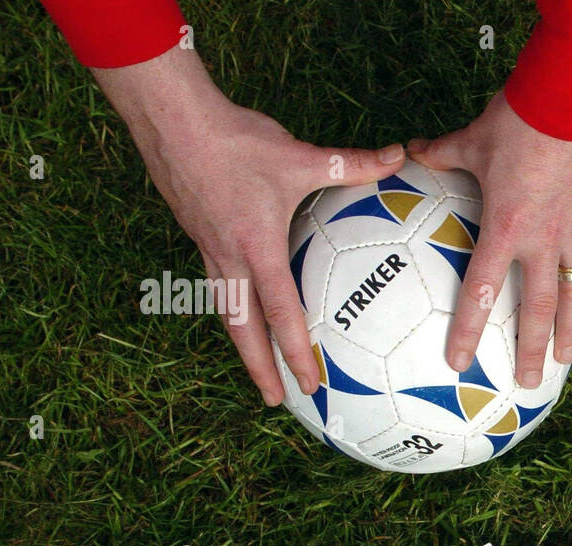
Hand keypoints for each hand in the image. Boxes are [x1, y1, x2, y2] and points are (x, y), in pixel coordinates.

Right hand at [94, 46, 405, 405]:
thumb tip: (399, 156)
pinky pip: (218, 286)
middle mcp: (228, 258)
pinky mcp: (199, 238)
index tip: (309, 383)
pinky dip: (233, 312)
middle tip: (274, 401)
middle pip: (242, 330)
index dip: (296, 352)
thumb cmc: (236, 139)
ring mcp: (209, 250)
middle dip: (259, 369)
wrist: (172, 119)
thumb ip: (352, 163)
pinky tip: (245, 317)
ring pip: (226, 312)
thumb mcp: (300, 155)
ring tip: (257, 373)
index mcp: (256, 246)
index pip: (281, 313)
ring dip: (242, 347)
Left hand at [408, 90, 571, 386]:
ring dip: (567, 334)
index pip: (482, 292)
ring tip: (563, 363)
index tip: (458, 362)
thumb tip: (411, 153)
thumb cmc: (523, 117)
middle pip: (535, 310)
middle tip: (525, 383)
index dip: (468, 331)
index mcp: (505, 227)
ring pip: (571, 297)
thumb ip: (441, 154)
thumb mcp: (474, 137)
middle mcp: (542, 241)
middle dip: (528, 351)